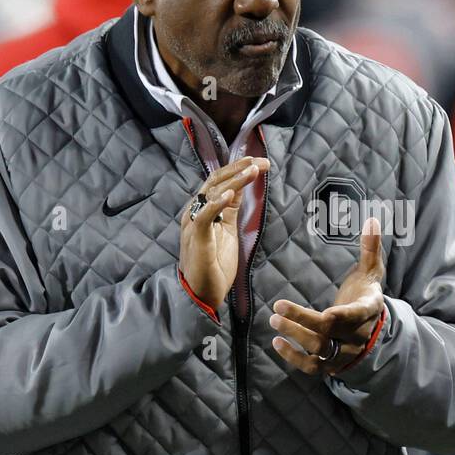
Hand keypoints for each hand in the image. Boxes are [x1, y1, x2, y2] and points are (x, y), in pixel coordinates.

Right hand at [179, 156, 269, 308]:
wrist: (201, 293)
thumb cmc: (213, 264)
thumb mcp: (227, 230)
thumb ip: (230, 209)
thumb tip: (239, 189)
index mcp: (203, 209)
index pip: (219, 181)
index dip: (238, 169)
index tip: (260, 163)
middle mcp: (195, 212)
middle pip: (215, 181)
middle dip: (238, 168)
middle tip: (260, 161)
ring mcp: (194, 224)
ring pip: (211, 193)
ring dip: (233, 180)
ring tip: (251, 170)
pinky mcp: (196, 238)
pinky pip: (204, 216)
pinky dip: (216, 203)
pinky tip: (230, 194)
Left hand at [271, 216, 385, 375]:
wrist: (371, 329)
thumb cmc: (365, 294)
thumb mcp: (371, 272)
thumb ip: (370, 248)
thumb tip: (372, 220)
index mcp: (369, 310)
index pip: (358, 316)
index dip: (344, 317)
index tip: (326, 313)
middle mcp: (358, 334)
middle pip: (330, 332)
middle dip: (303, 321)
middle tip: (277, 308)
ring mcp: (344, 352)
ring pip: (320, 350)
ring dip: (295, 338)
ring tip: (274, 321)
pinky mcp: (331, 364)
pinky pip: (312, 366)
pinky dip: (294, 358)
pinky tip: (277, 343)